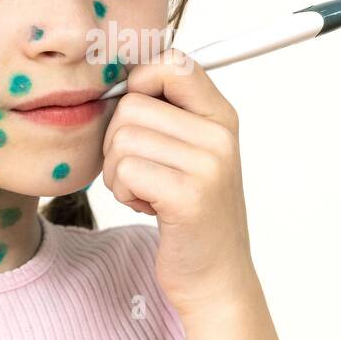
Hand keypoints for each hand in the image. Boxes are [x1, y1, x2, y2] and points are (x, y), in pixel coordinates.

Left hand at [100, 48, 256, 316]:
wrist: (214, 277)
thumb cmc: (190, 213)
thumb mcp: (190, 153)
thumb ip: (166, 113)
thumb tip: (119, 79)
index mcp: (221, 116)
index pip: (174, 62)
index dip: (140, 82)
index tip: (137, 116)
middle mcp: (220, 135)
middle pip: (133, 104)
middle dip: (118, 140)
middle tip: (141, 171)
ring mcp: (208, 165)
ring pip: (123, 138)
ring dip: (118, 170)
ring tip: (145, 191)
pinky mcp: (189, 196)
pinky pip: (126, 169)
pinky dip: (122, 190)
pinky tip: (146, 206)